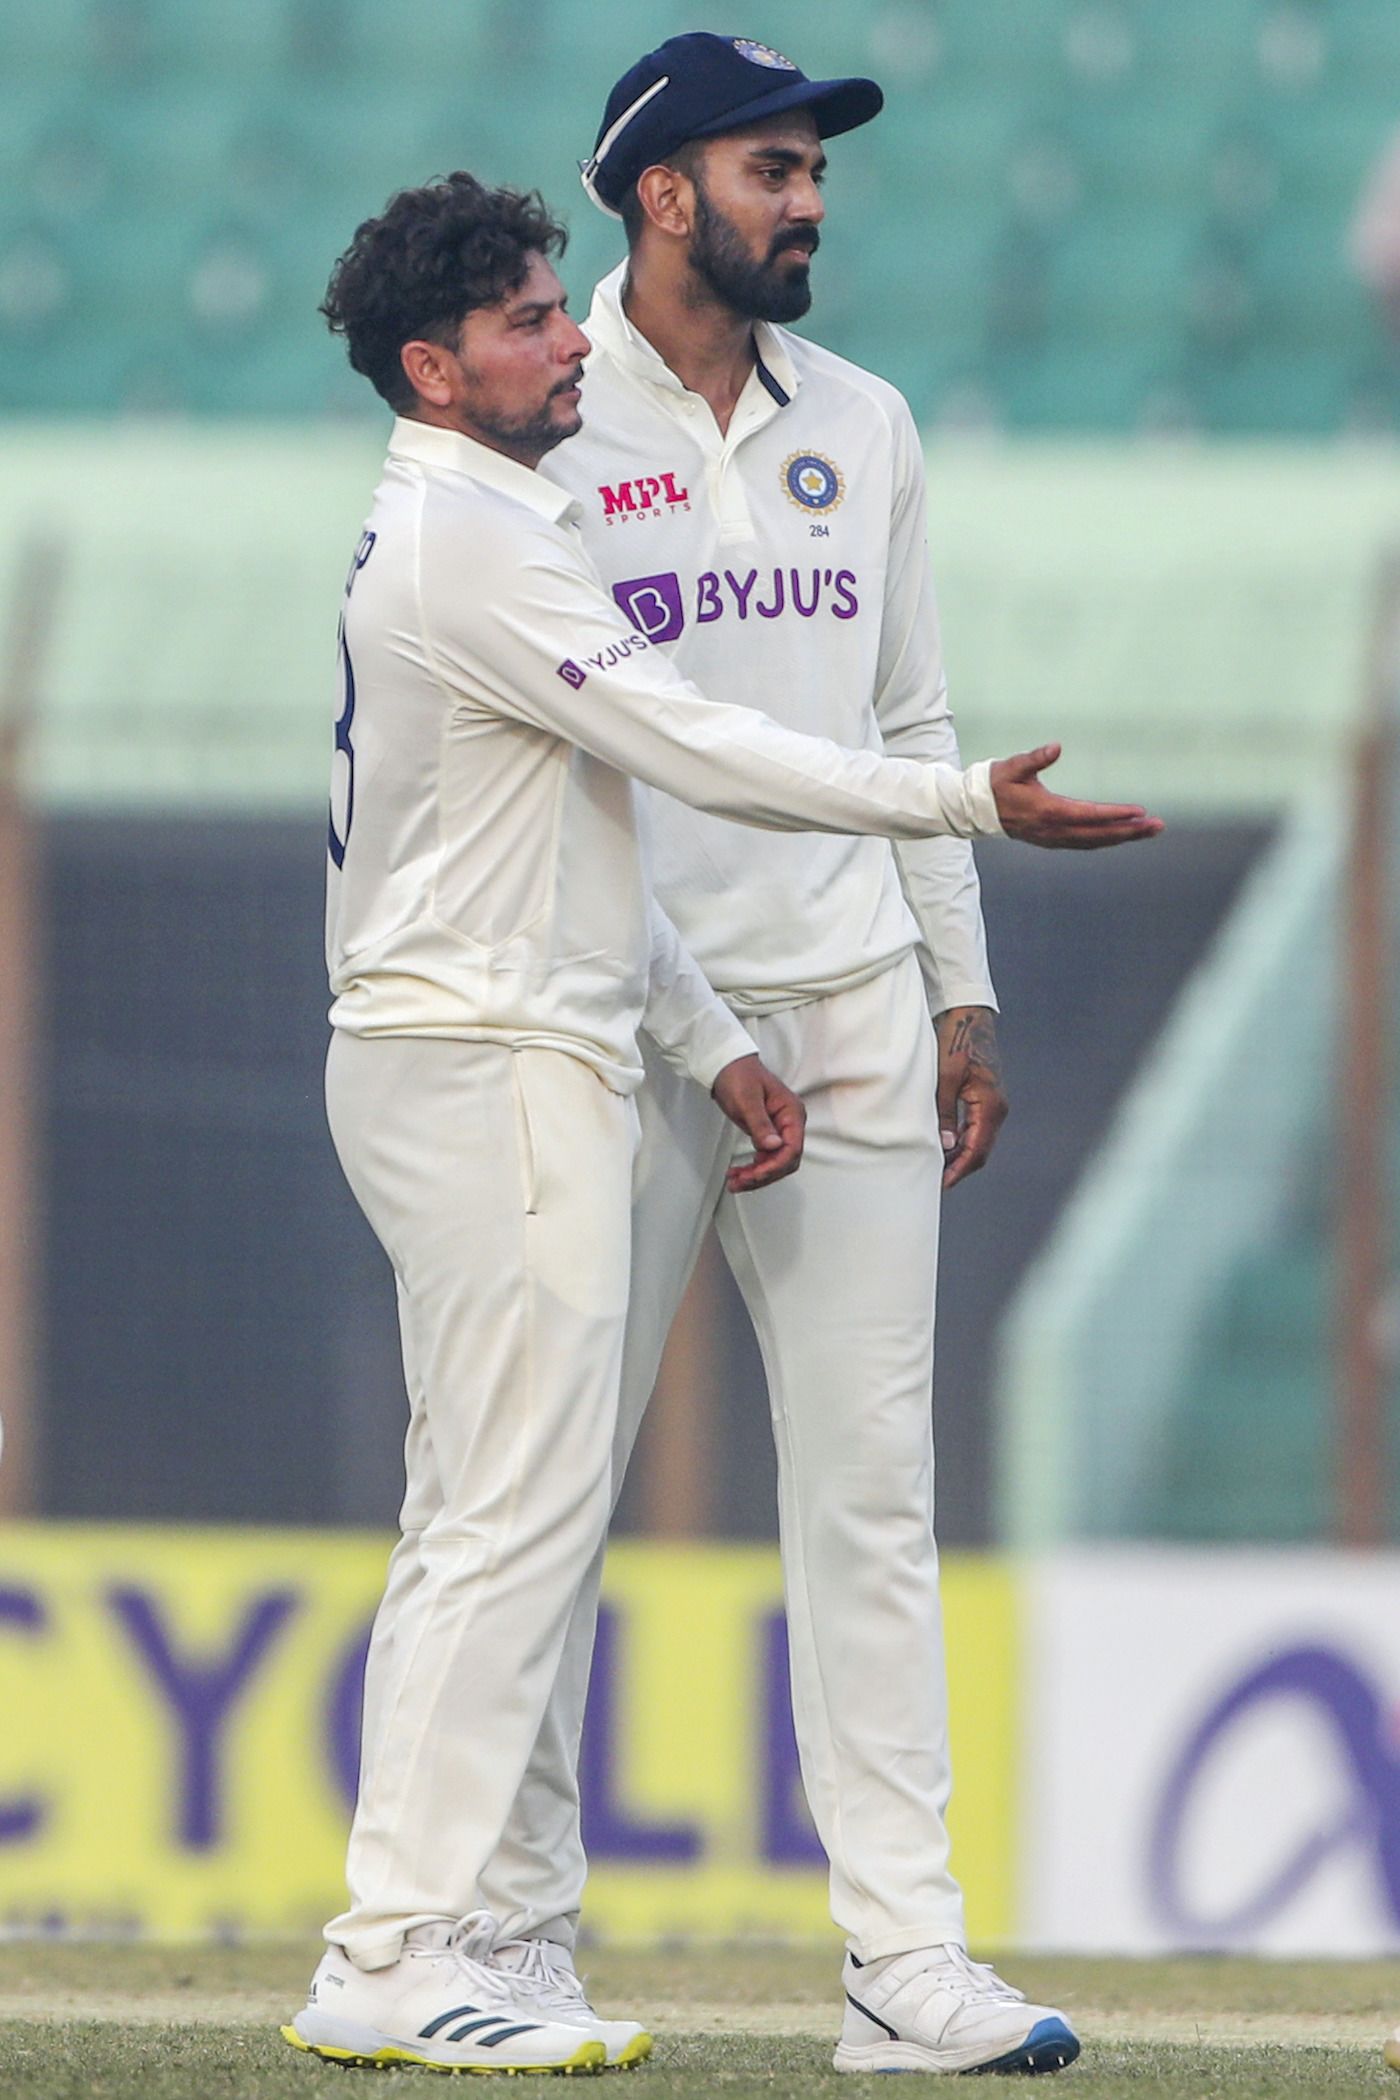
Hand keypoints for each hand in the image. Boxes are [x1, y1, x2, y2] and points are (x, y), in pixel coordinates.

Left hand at [712, 1053, 805, 1192]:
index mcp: (791, 1112)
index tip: (755, 1174)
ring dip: (757, 1176)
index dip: (775, 1165)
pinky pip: (766, 1158)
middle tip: (740, 1182)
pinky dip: (753, 1168)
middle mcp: (790, 1123)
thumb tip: (774, 1146)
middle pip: (786, 1160)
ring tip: (734, 1182)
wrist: (726, 1065)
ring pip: (776, 1163)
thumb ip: (760, 1124)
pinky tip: (739, 1173)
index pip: (792, 1148)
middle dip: (764, 1175)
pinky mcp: (768, 1133)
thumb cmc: (738, 1075)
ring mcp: (780, 1129)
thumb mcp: (747, 1100)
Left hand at [935, 1006, 1007, 1190]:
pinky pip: (976, 1131)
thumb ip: (944, 1114)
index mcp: (990, 1106)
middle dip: (959, 1168)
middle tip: (935, 1181)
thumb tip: (945, 1147)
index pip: (977, 1151)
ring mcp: (993, 1107)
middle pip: (980, 1152)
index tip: (942, 1184)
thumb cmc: (956, 1045)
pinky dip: (962, 1143)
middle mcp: (996, 1110)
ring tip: (936, 1168)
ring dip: (960, 1157)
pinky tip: (944, 1148)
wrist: (968, 1021)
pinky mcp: (985, 1102)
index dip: (959, 1170)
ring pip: (978, 1143)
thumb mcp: (945, 1079)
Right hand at [990, 744, 1163, 848]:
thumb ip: (1035, 758)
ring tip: (1149, 830)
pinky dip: (1107, 840)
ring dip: (1123, 837)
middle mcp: (1054, 830)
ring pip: (1095, 842)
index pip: (1089, 815)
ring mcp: (1054, 839)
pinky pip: (1086, 844)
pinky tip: (1123, 835)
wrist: (976, 810)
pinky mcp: (1053, 841)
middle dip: (1130, 831)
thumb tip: (1056, 747)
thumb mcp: (1013, 767)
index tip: (1139, 812)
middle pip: (1099, 835)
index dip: (1115, 815)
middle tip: (1158, 826)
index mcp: (1048, 812)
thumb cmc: (996, 784)